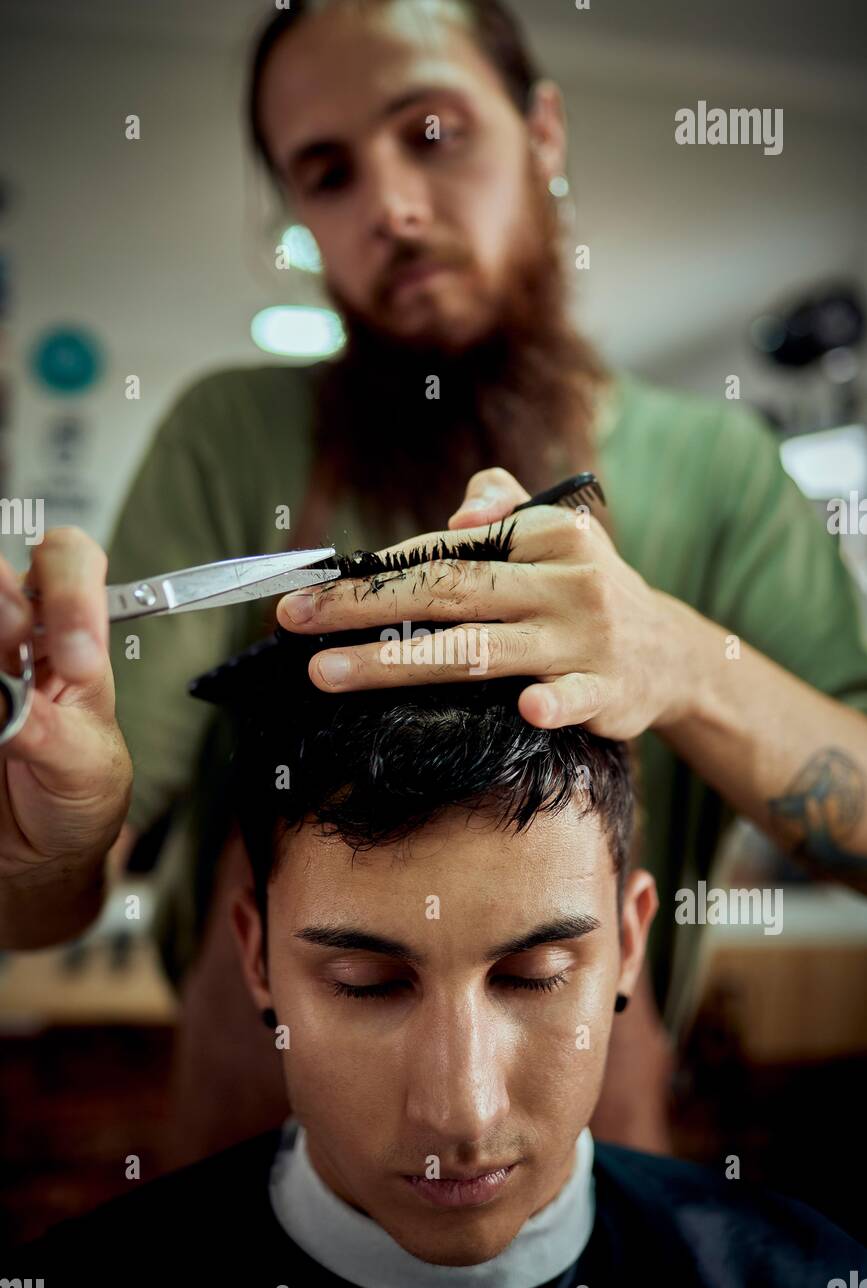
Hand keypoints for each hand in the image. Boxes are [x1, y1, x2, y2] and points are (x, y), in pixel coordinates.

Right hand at [0, 527, 131, 880]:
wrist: (39, 850)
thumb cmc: (76, 793)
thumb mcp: (83, 767)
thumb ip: (49, 731)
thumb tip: (15, 703)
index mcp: (69, 634)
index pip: (70, 564)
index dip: (71, 591)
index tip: (75, 654)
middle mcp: (12, 633)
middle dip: (5, 603)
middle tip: (13, 643)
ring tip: (2, 695)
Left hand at [277, 467, 694, 736]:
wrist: (672, 652)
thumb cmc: (589, 589)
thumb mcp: (558, 535)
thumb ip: (502, 506)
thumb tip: (455, 516)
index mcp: (547, 535)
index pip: (444, 551)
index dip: (374, 568)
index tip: (309, 584)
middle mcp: (564, 582)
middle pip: (448, 594)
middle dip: (362, 607)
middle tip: (293, 621)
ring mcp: (585, 638)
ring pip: (481, 651)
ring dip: (401, 661)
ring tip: (330, 674)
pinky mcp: (609, 690)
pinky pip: (575, 697)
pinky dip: (552, 702)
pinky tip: (525, 709)